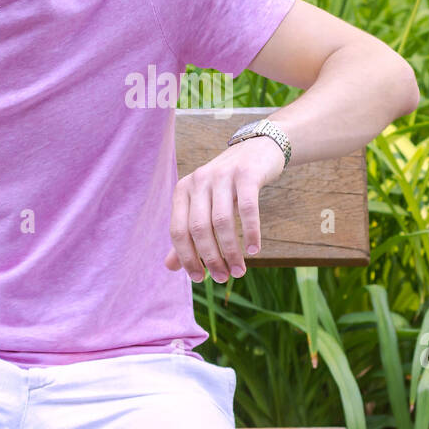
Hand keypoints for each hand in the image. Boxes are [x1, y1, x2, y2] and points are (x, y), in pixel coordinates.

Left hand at [163, 135, 284, 282]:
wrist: (258, 149)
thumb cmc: (227, 185)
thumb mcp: (203, 205)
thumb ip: (187, 234)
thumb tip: (170, 267)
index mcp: (183, 190)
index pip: (178, 231)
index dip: (186, 257)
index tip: (199, 279)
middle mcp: (199, 180)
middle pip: (198, 228)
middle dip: (210, 258)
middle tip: (222, 278)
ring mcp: (222, 175)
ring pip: (222, 221)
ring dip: (230, 251)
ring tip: (239, 271)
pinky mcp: (247, 174)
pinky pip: (247, 209)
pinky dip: (250, 232)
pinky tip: (254, 250)